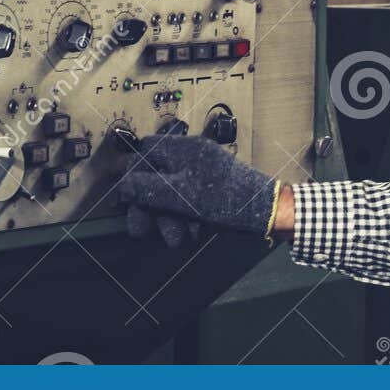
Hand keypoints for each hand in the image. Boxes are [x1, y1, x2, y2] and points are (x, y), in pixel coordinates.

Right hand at [117, 135, 278, 247]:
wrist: (267, 213)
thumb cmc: (225, 200)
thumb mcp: (181, 196)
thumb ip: (148, 189)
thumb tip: (122, 184)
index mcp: (185, 149)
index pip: (147, 149)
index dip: (134, 173)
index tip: (129, 199)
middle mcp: (192, 157)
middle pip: (157, 176)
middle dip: (150, 206)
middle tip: (141, 231)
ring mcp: (203, 174)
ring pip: (172, 194)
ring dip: (169, 218)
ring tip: (177, 240)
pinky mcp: (212, 191)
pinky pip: (188, 201)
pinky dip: (186, 218)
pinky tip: (192, 234)